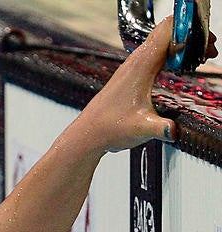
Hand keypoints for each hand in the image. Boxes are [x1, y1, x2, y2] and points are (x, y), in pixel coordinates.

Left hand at [77, 17, 216, 152]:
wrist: (89, 133)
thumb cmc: (109, 128)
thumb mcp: (141, 129)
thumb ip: (160, 128)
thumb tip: (173, 129)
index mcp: (141, 66)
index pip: (167, 31)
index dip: (191, 30)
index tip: (207, 44)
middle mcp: (136, 62)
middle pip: (168, 32)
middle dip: (193, 35)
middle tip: (210, 51)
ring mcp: (133, 66)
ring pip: (162, 41)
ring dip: (184, 42)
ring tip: (202, 55)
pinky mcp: (132, 73)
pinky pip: (156, 52)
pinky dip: (173, 51)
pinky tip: (181, 64)